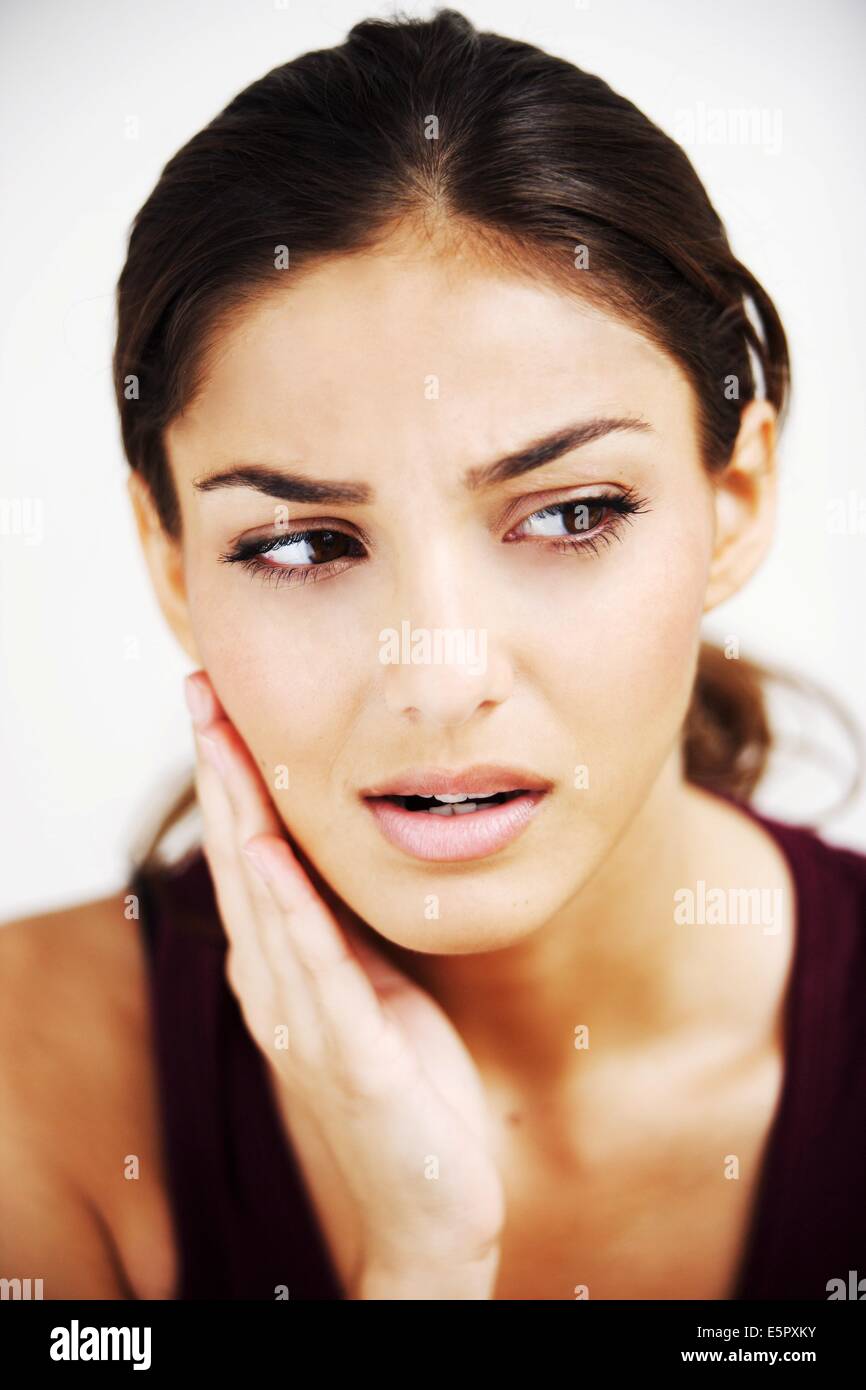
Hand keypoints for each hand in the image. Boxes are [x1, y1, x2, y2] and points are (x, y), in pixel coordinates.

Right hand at [184, 670, 504, 1287]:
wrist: (435, 1206)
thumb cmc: (409, 1094)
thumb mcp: (373, 993)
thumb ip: (340, 935)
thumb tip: (327, 869)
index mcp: (286, 970)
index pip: (252, 855)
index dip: (233, 779)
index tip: (221, 703)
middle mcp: (278, 988)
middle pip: (239, 860)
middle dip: (220, 772)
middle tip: (200, 687)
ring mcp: (305, 1023)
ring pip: (261, 900)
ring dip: (239, 815)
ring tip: (220, 739)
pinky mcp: (346, 1058)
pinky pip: (312, 969)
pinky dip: (285, 909)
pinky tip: (266, 854)